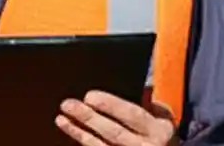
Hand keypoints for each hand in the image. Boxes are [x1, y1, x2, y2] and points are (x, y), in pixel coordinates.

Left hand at [57, 90, 178, 145]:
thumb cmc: (159, 132)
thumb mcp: (162, 117)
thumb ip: (148, 102)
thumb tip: (130, 83)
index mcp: (159, 129)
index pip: (133, 115)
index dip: (111, 105)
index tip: (89, 96)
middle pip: (114, 132)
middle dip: (89, 118)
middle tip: (67, 104)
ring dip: (79, 132)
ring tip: (61, 118)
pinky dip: (83, 141)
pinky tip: (71, 130)